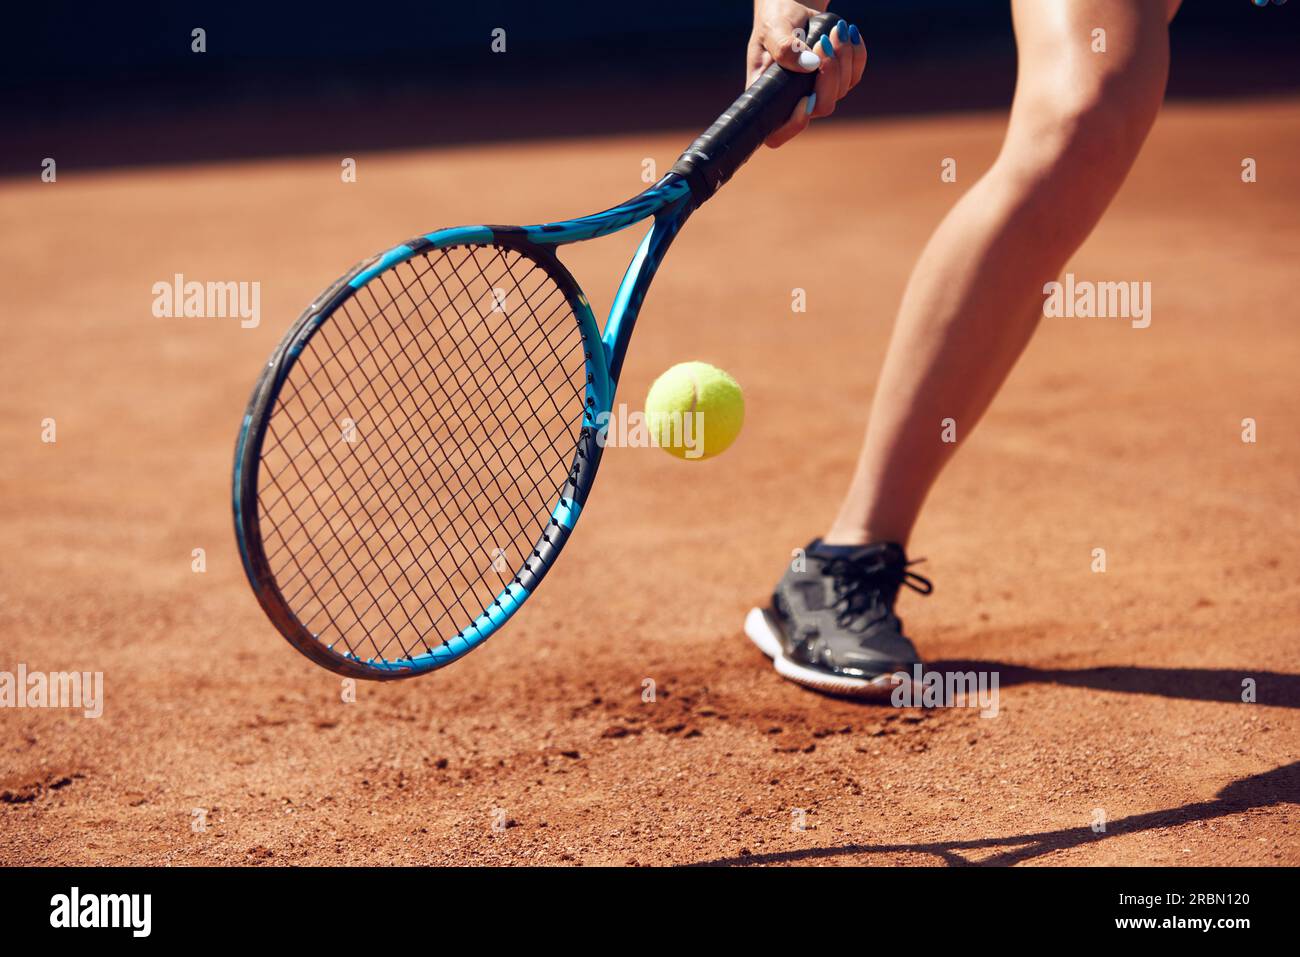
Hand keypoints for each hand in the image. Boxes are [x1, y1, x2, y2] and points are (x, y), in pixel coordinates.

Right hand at [747, 1, 866, 147]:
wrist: (790, 6)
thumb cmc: (773, 19)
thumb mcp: (772, 29)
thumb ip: (785, 48)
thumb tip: (811, 65)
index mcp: (769, 97)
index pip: (778, 134)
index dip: (795, 124)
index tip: (807, 98)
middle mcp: (794, 101)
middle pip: (822, 108)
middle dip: (829, 76)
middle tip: (822, 42)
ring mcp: (818, 92)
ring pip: (841, 90)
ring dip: (843, 56)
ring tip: (834, 28)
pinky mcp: (837, 79)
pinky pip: (855, 74)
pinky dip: (856, 52)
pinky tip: (848, 32)